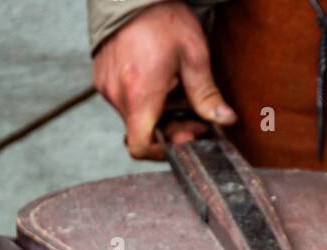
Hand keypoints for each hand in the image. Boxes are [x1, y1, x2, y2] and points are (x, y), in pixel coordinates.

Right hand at [93, 1, 236, 159]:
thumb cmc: (162, 19)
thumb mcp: (193, 57)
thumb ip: (207, 94)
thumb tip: (224, 119)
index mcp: (139, 94)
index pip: (140, 146)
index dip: (163, 152)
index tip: (185, 139)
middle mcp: (117, 94)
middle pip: (143, 132)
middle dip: (171, 129)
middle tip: (194, 114)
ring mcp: (106, 86)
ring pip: (135, 117)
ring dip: (159, 113)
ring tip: (177, 90)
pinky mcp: (102, 77)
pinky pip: (125, 100)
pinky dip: (144, 99)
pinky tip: (160, 82)